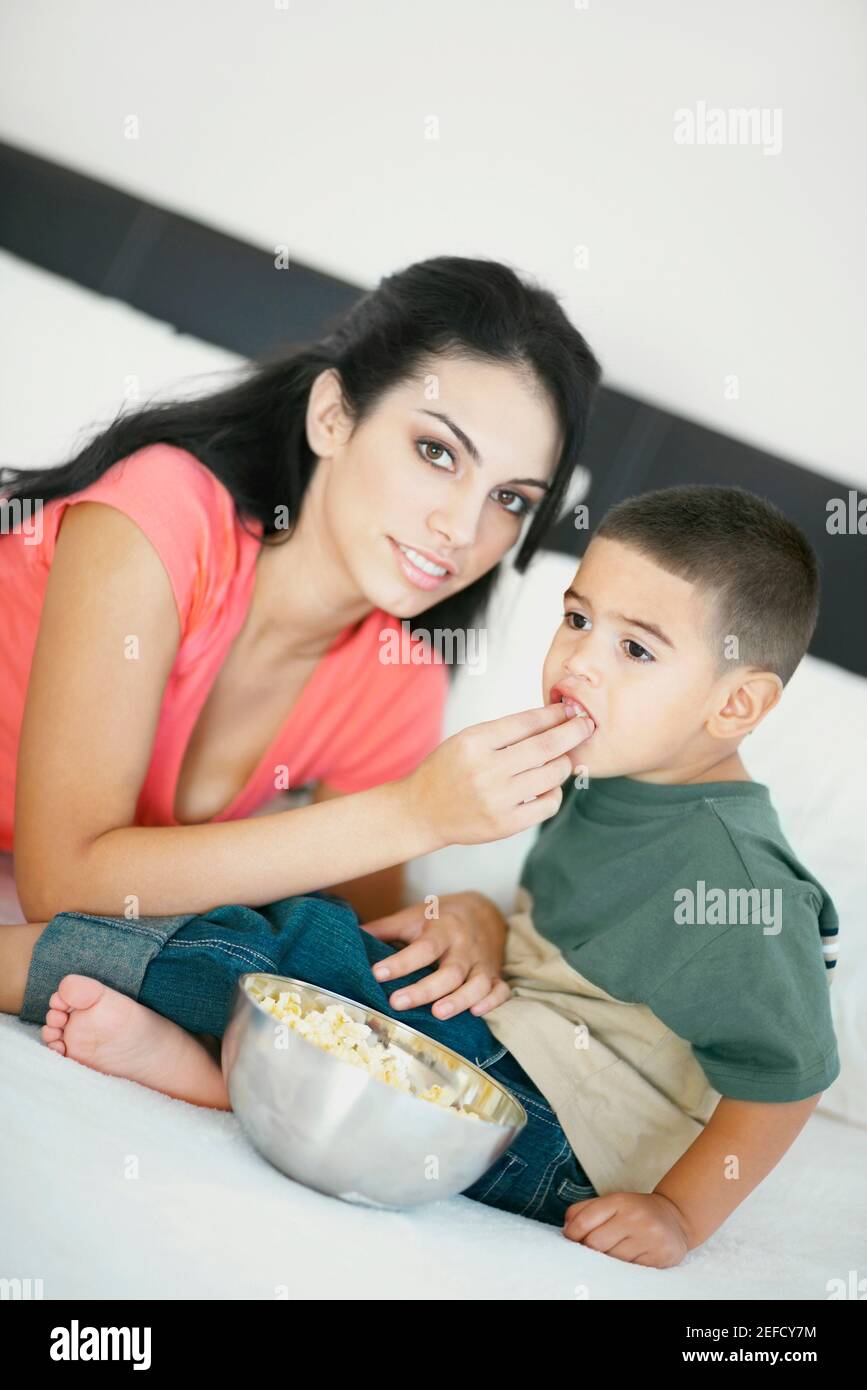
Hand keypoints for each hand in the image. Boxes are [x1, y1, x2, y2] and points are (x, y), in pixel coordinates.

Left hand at [364, 890, 512, 1019]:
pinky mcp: (496, 974)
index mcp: (443, 928)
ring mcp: (483, 962)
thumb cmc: (441, 916)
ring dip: (460, 999)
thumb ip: (386, 928)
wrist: (483, 909)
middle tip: (397, 1002)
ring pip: (478, 983)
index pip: (423, 947)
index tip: (377, 973)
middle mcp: (465, 946)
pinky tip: (477, 1013)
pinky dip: (493, 1002)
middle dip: (425, 989)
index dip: (401, 962)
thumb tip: (352, 935)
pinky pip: (501, 990)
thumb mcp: (415, 915)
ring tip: (438, 1014)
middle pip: (450, 971)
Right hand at [402, 703, 593, 849]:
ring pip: (552, 774)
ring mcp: (497, 799)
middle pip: (546, 746)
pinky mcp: (505, 824)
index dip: (554, 714)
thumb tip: (552, 719)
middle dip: (573, 732)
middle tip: (587, 724)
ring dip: (565, 762)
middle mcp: (486, 770)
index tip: (570, 710)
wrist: (422, 811)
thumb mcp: (466, 740)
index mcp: (474, 742)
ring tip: (564, 757)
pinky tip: (548, 785)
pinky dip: (555, 792)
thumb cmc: (448, 770)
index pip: (527, 722)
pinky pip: (548, 804)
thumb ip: (504, 732)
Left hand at [562, 1191, 691, 1268]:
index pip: (583, 1221)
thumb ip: (583, 1211)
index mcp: (619, 1201)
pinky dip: (623, 1270)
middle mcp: (635, 1217)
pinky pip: (629, 1271)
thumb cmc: (634, 1212)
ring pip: (611, 1261)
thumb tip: (566, 1230)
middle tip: (591, 1251)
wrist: (674, 1218)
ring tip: (611, 1255)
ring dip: (606, 1261)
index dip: (571, 1235)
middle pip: (594, 1244)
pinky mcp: (660, 1257)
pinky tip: (626, 1261)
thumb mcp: (610, 1203)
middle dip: (588, 1250)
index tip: (571, 1240)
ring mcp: (649, 1238)